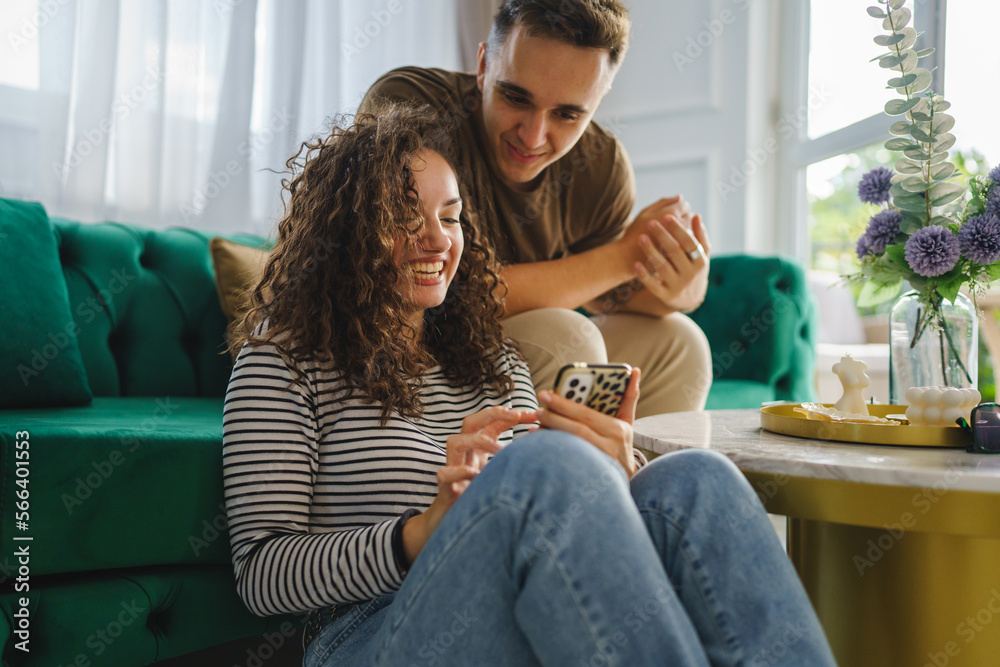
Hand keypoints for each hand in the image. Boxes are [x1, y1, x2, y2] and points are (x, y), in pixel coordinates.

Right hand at [402, 406, 536, 564]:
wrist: (453, 523)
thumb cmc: (481, 496)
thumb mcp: (501, 473)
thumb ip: (515, 458)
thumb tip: (542, 445)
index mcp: (478, 449)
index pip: (492, 422)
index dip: (511, 415)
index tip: (534, 415)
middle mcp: (464, 454)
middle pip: (470, 422)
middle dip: (492, 414)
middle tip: (516, 414)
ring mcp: (453, 468)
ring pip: (455, 442)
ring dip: (478, 441)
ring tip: (501, 450)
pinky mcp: (445, 487)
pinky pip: (446, 473)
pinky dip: (460, 472)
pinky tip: (476, 475)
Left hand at [535, 368, 641, 477]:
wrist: (623, 477)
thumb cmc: (621, 441)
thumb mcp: (627, 421)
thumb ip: (628, 397)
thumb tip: (635, 371)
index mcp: (617, 429)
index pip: (587, 415)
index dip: (565, 405)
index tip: (547, 394)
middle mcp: (609, 446)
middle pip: (577, 430)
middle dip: (554, 417)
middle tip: (538, 407)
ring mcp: (598, 462)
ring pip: (570, 445)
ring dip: (550, 433)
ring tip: (536, 422)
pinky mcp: (587, 473)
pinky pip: (566, 458)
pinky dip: (552, 447)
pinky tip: (538, 441)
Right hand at [619, 196, 692, 263]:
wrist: (628, 258)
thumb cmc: (634, 233)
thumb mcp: (645, 212)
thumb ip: (664, 203)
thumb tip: (680, 197)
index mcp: (671, 214)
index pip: (685, 206)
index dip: (679, 207)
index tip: (670, 211)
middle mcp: (679, 228)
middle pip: (690, 218)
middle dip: (682, 217)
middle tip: (668, 223)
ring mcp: (681, 242)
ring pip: (689, 231)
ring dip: (683, 230)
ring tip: (668, 234)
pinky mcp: (679, 255)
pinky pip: (686, 244)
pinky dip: (680, 242)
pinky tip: (668, 244)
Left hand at [633, 213, 710, 312]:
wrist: (690, 299)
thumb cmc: (694, 269)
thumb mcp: (702, 255)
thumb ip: (700, 236)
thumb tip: (695, 215)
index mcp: (700, 262)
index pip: (689, 243)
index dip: (678, 229)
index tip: (666, 216)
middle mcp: (690, 274)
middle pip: (675, 252)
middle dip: (662, 236)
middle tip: (650, 223)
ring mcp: (678, 286)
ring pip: (662, 267)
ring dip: (651, 252)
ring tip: (640, 238)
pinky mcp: (666, 295)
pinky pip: (653, 285)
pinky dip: (644, 275)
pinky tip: (635, 264)